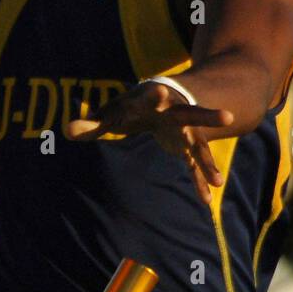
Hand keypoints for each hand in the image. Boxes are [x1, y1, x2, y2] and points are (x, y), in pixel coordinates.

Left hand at [66, 81, 230, 204]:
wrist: (161, 97)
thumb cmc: (132, 106)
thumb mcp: (112, 113)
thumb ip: (91, 123)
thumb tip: (66, 131)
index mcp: (153, 100)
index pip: (153, 96)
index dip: (155, 95)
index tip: (160, 92)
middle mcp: (175, 113)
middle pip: (191, 114)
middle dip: (205, 116)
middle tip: (226, 116)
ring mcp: (185, 130)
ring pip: (199, 144)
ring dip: (208, 161)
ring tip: (218, 181)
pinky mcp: (187, 145)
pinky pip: (195, 164)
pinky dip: (199, 180)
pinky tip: (208, 199)